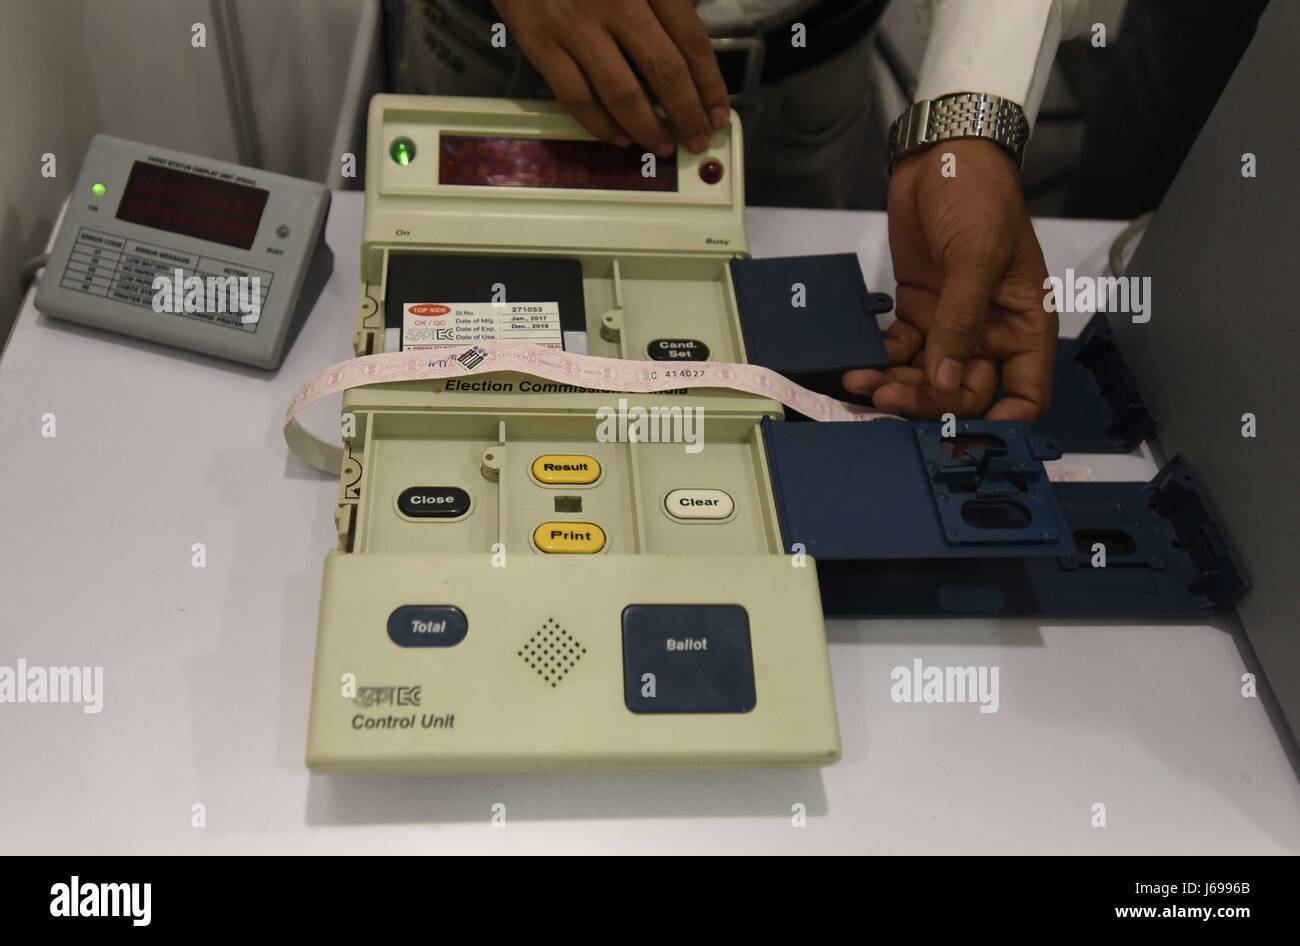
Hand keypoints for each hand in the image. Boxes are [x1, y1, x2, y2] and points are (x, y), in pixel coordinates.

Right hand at [492, 0, 730, 155]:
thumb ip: (661, 3)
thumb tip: (686, 61)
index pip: (690, 40)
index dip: (710, 84)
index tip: (719, 112)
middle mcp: (615, 1)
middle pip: (664, 70)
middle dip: (687, 114)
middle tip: (697, 139)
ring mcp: (574, 24)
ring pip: (621, 92)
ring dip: (648, 128)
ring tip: (662, 146)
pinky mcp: (539, 42)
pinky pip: (575, 96)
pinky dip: (600, 124)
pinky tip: (619, 136)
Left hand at [843, 138, 1057, 421]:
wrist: (941, 156)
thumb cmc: (980, 195)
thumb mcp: (976, 258)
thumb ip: (961, 322)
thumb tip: (947, 378)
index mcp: (1025, 325)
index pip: (1025, 395)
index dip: (1002, 425)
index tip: (965, 439)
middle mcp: (991, 333)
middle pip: (966, 393)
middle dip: (930, 402)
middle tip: (892, 396)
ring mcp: (953, 325)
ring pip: (928, 378)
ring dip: (898, 386)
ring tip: (866, 383)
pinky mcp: (919, 313)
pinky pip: (901, 352)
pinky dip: (881, 361)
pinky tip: (859, 364)